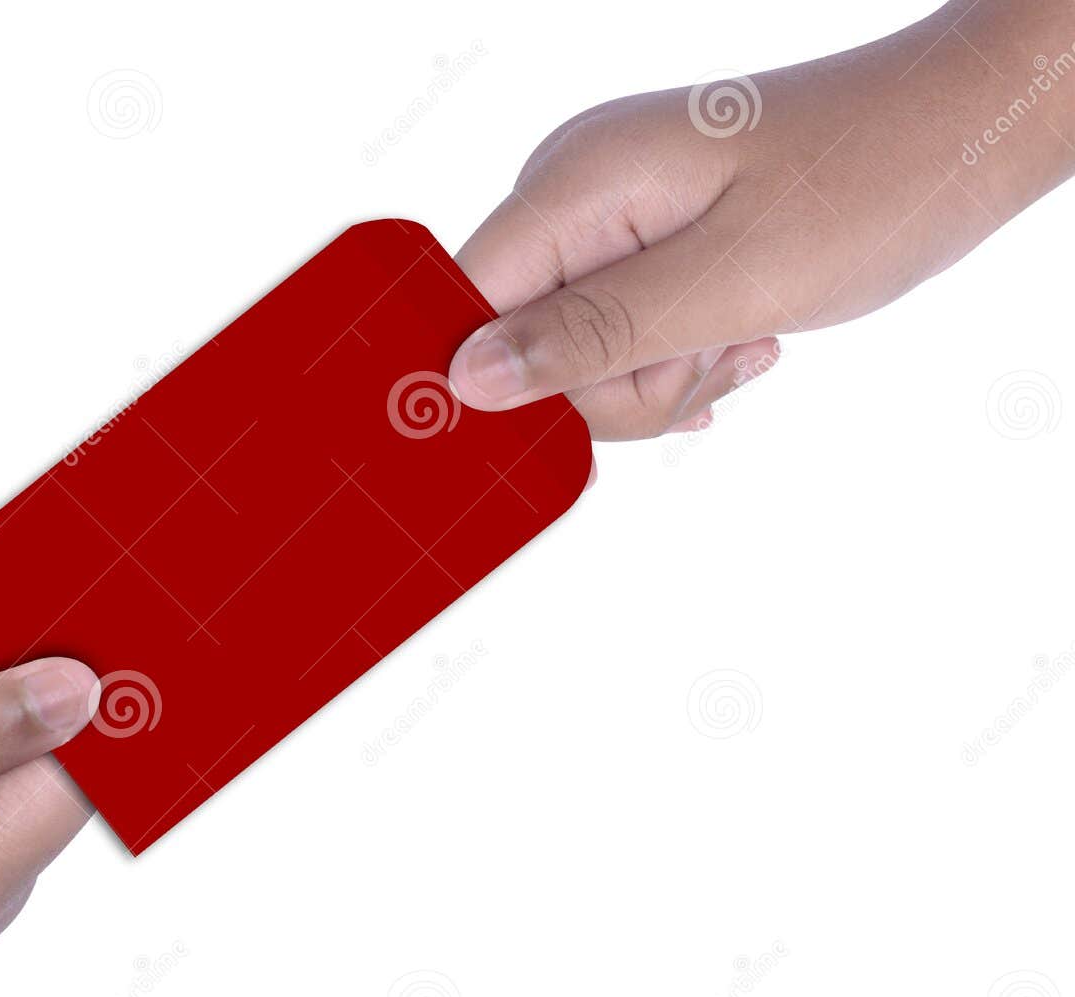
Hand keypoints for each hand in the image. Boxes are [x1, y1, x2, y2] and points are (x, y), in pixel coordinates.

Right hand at [450, 0, 1074, 438]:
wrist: (962, 132)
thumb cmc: (869, 185)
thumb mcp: (730, 281)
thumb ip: (590, 334)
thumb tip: (468, 380)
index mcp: (575, 182)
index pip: (465, 301)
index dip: (491, 381)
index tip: (556, 433)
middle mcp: (573, 192)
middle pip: (519, 342)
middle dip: (610, 386)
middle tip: (707, 353)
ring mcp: (606, 217)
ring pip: (574, 354)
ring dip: (656, 376)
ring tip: (738, 338)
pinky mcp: (640, 241)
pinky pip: (617, 333)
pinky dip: (673, 357)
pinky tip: (734, 341)